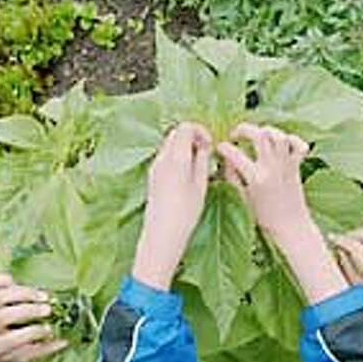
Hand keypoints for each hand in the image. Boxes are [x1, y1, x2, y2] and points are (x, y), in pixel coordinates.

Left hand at [0, 274, 66, 361]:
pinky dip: (4, 279)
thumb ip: (41, 351)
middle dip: (29, 311)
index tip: (50, 330)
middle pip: (4, 316)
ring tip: (43, 296)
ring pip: (0, 296)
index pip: (13, 339)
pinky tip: (18, 282)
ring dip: (24, 293)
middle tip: (48, 309)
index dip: (33, 333)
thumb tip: (65, 342)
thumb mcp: (19, 357)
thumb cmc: (3, 350)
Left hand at [132, 122, 213, 289]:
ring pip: (169, 145)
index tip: (210, 144)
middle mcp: (162, 158)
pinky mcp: (152, 176)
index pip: (185, 127)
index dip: (200, 131)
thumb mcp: (200, 185)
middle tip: (205, 152)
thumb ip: (202, 161)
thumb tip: (204, 147)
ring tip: (198, 165)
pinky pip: (165, 157)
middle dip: (191, 136)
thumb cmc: (184, 213)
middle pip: (175, 133)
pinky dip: (177, 157)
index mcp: (176, 157)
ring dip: (184, 147)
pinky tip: (186, 175)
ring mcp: (155, 167)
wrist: (161, 234)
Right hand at [217, 124, 345, 303]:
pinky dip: (293, 140)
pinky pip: (299, 146)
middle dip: (244, 129)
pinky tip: (283, 142)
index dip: (223, 147)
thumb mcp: (242, 199)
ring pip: (279, 135)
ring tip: (258, 136)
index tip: (220, 148)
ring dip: (266, 131)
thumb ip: (233, 178)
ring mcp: (286, 166)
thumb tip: (226, 160)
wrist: (291, 227)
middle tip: (236, 135)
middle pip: (259, 135)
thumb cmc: (265, 218)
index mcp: (256, 178)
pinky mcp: (297, 167)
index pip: (234, 154)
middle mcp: (272, 168)